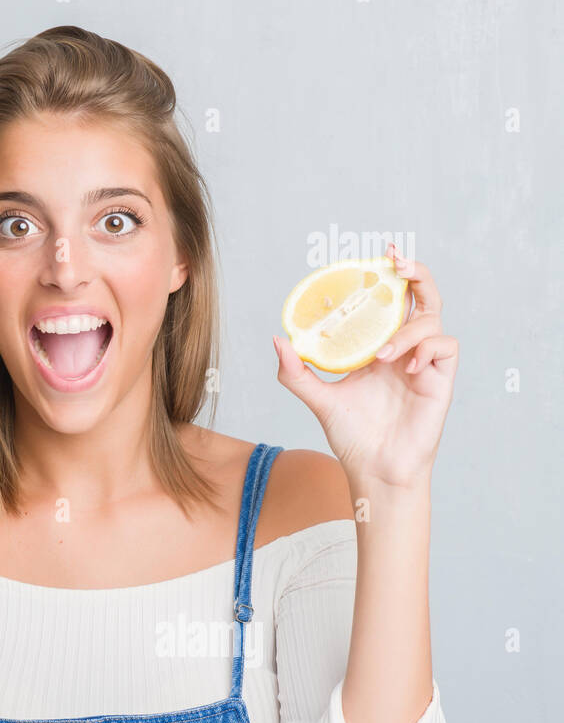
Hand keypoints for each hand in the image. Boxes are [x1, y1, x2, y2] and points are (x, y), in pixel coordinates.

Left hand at [274, 244, 457, 488]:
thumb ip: (295, 372)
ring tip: (382, 355)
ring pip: (432, 319)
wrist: (374, 469)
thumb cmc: (352, 435)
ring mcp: (425, 363)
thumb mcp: (318, 398)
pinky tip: (406, 367)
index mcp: (380, 347)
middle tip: (396, 263)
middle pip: (422, 297)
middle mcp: (405, 349)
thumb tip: (277, 339)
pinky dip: (426, 348)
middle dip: (415, 274)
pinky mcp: (441, 380)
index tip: (380, 253)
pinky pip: (445, 347)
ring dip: (406, 328)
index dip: (390, 275)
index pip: (390, 301)